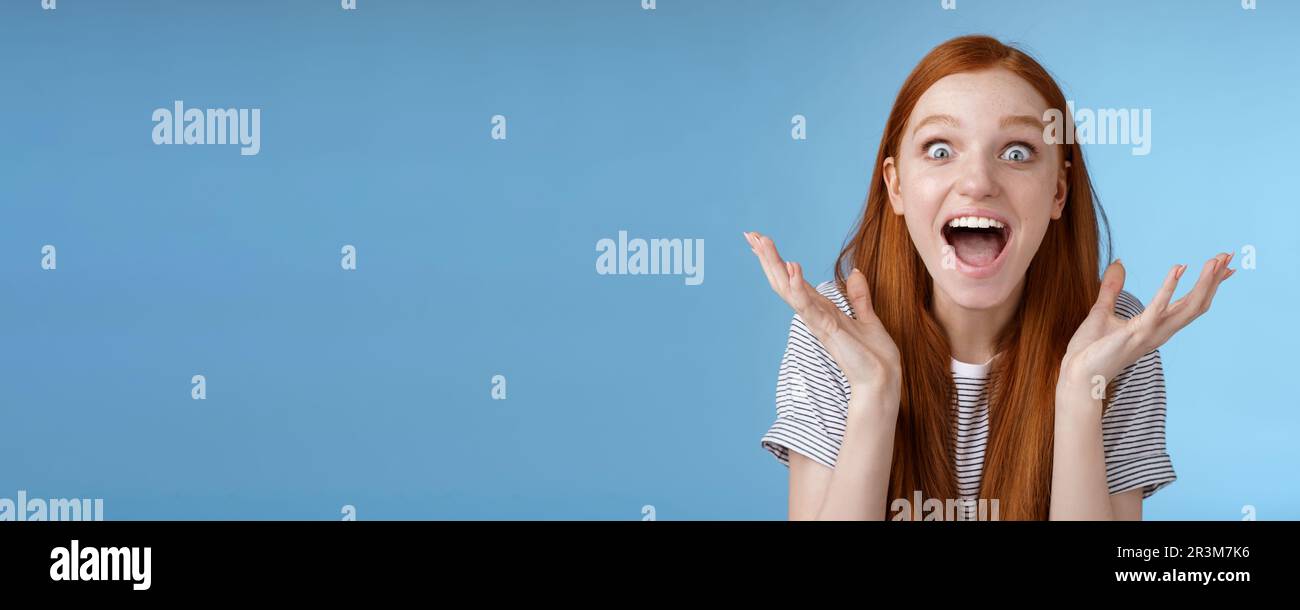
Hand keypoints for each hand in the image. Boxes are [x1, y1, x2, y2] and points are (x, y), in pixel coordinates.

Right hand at [744, 231, 900, 404]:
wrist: (882, 380)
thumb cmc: (875, 356)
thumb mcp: (869, 318)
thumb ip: (859, 296)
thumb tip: (855, 272)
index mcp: (822, 309)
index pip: (793, 280)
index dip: (778, 260)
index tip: (763, 241)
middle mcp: (814, 314)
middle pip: (783, 281)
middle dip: (767, 258)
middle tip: (750, 234)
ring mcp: (817, 321)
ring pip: (788, 289)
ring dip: (774, 265)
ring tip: (762, 243)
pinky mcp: (826, 329)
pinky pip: (807, 305)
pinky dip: (798, 287)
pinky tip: (791, 267)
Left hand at [1060, 253, 1234, 395]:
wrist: (1078, 374)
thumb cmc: (1089, 349)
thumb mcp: (1102, 312)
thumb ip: (1111, 289)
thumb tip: (1117, 264)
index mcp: (1155, 327)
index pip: (1189, 305)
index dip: (1208, 286)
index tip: (1224, 267)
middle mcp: (1160, 332)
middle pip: (1197, 304)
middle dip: (1213, 280)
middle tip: (1227, 256)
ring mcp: (1151, 333)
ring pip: (1188, 307)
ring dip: (1204, 282)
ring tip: (1215, 261)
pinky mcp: (1137, 333)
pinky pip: (1158, 308)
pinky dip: (1169, 287)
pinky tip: (1179, 267)